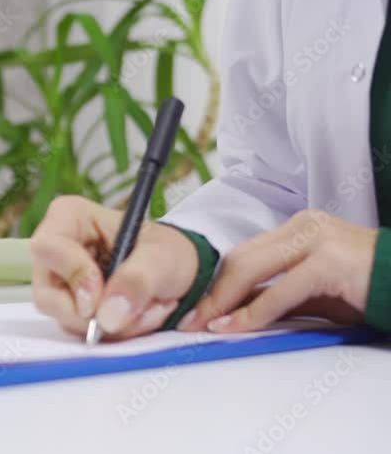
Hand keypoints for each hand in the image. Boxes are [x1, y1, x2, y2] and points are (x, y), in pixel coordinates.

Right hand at [29, 196, 199, 338]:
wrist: (178, 276)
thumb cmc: (164, 251)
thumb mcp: (162, 256)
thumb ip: (137, 280)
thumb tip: (107, 317)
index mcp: (68, 217)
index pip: (48, 247)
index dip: (73, 274)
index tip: (102, 297)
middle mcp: (55, 252)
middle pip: (48, 294)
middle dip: (97, 313)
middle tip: (138, 311)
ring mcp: (59, 286)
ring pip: (65, 319)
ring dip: (112, 326)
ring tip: (148, 310)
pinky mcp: (70, 311)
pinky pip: (79, 333)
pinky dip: (113, 333)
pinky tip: (137, 318)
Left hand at [180, 211, 373, 332]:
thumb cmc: (365, 290)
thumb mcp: (313, 292)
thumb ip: (276, 294)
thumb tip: (233, 311)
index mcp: (296, 229)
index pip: (243, 254)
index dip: (215, 283)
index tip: (195, 308)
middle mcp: (303, 227)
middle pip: (241, 259)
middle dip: (211, 293)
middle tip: (188, 320)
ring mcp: (316, 240)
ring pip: (252, 269)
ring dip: (223, 301)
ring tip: (204, 325)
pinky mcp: (329, 262)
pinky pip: (280, 291)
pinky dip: (253, 311)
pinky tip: (236, 326)